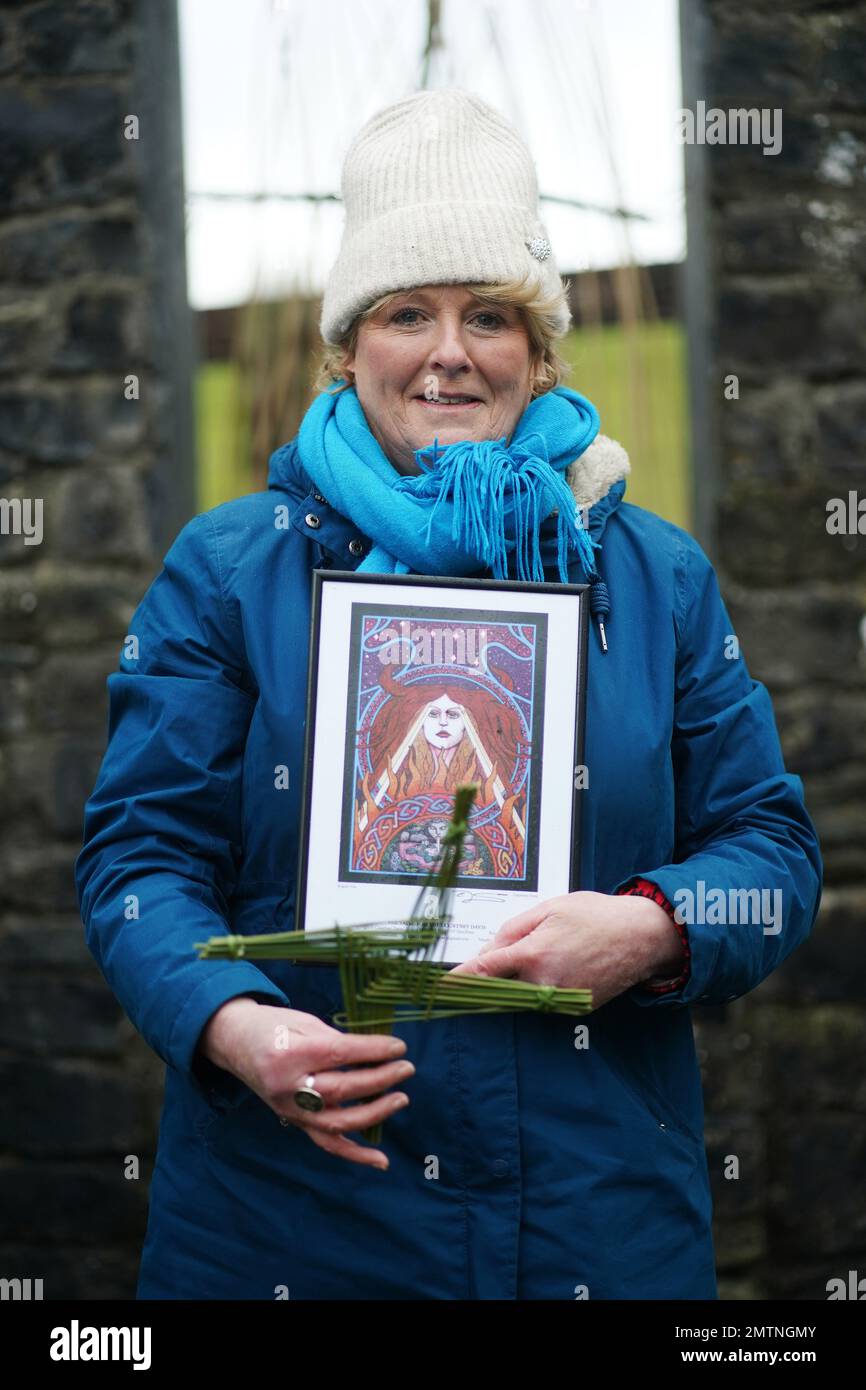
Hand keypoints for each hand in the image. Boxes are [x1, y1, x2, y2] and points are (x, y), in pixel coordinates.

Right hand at [198, 998, 413, 1169]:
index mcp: (290, 1054)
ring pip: (337, 1122)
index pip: (339, 1055)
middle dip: (379, 1080)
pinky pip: (327, 1143)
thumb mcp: (303, 1022)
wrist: (234, 1043)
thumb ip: (335, 1040)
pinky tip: (381, 1161)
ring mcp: (290, 1110)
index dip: (373, 1052)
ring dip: (374, 1113)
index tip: (399, 1048)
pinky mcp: (294, 1122)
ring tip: (401, 1099)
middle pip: (341, 1089)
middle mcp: (288, 1087)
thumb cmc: (272, 1026)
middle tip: (406, 1069)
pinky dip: (355, 1154)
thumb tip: (374, 1054)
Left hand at [449, 890, 683, 1009]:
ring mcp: (560, 1001)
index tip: (437, 988)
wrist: (643, 937)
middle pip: (499, 989)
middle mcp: (544, 984)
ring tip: (543, 954)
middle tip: (494, 961)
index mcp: (533, 954)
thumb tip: (485, 953)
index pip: (483, 973)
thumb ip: (512, 930)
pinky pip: (543, 1001)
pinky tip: (560, 965)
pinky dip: (539, 988)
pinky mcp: (574, 1009)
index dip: (457, 981)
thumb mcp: (549, 908)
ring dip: (515, 982)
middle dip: (490, 978)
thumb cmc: (595, 915)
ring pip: (520, 996)